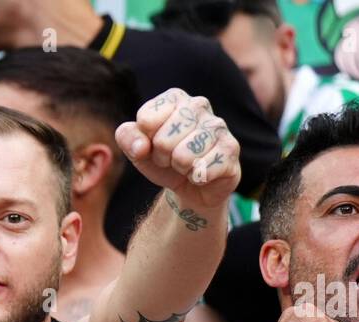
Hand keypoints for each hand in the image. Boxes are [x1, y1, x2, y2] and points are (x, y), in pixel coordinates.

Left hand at [115, 88, 241, 209]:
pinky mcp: (231, 148)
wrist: (190, 185)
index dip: (145, 142)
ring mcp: (218, 125)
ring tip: (187, 164)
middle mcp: (199, 105)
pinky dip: (196, 178)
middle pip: (163, 140)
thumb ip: (127, 138)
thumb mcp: (138, 150)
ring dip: (180, 168)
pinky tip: (202, 171)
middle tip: (171, 158)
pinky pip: (202, 170)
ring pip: (183, 157)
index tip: (154, 145)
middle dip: (163, 157)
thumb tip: (141, 147)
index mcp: (174, 98)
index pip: (146, 120)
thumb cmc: (163, 160)